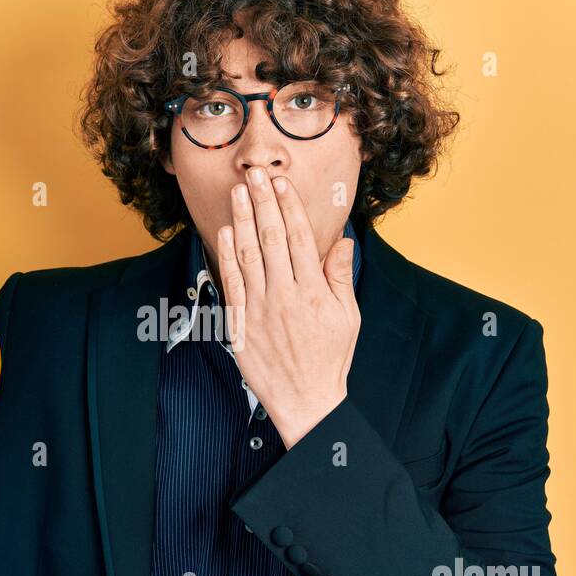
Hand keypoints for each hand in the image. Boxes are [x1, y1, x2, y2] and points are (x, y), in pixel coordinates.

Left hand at [216, 166, 360, 448]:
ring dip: (242, 221)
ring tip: (238, 193)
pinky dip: (228, 256)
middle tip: (254, 175)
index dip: (288, 207)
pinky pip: (232, 284)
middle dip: (262, 203)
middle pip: (271, 239)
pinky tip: (227, 232)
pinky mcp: (240, 324)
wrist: (306, 401)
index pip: (299, 239)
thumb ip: (340, 277)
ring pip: (248, 256)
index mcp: (313, 292)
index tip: (281, 183)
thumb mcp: (348, 317)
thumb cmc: (329, 358)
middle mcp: (285, 296)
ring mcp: (259, 310)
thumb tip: (341, 240)